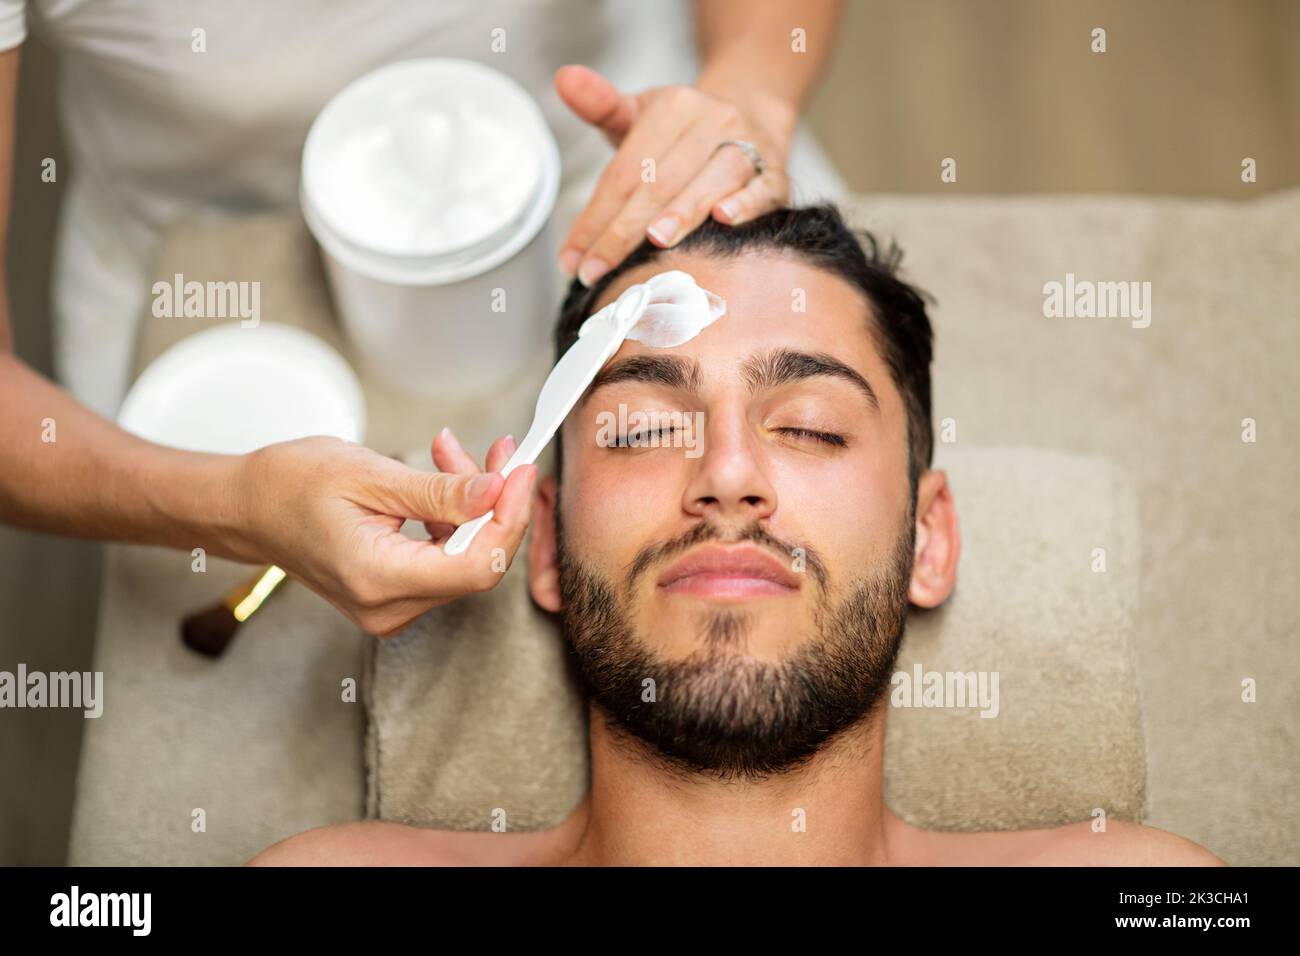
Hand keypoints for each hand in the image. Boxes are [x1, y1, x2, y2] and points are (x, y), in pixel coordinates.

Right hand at [231, 434, 536, 635]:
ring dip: (472, 504)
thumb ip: (441, 491)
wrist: (247, 507)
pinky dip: (451, 517)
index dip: (511, 518)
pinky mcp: (394, 594)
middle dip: (496, 503)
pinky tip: (441, 477)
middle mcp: (389, 606)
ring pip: (464, 556)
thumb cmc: (291, 485)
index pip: (478, 564)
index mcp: (380, 578)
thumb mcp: (372, 476)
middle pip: (477, 562)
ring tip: (452, 452)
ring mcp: (392, 606)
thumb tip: (498, 492)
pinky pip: (443, 557)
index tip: (521, 472)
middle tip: (499, 452)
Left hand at [554, 64, 793, 286]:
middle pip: (660, 181)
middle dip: (624, 230)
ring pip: (711, 180)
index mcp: (673, 107)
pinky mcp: (775, 173)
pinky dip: (744, 204)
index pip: (624, 171)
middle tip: (597, 268)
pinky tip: (723, 220)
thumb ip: (600, 105)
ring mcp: (747, 145)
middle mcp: (712, 122)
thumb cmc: (681, 133)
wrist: (752, 114)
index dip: (595, 217)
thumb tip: (563, 79)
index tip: (571, 260)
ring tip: (655, 242)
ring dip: (682, 212)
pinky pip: (760, 188)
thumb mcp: (640, 115)